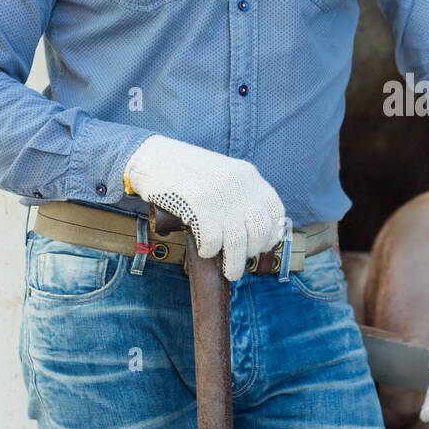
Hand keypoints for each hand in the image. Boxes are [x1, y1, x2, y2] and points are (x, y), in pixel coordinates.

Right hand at [124, 134, 284, 281]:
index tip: (263, 246)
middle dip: (253, 252)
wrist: (153, 157)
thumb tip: (251, 233)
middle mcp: (239, 184)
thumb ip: (238, 195)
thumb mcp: (222, 175)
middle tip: (241, 261)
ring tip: (230, 272)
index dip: (273, 234)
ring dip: (235, 264)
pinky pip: (212, 242)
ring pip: (238, 242)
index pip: (275, 210)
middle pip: (260, 229)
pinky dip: (209, 252)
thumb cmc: (185, 172)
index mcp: (248, 175)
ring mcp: (220, 194)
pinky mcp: (199, 204)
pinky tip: (204, 251)